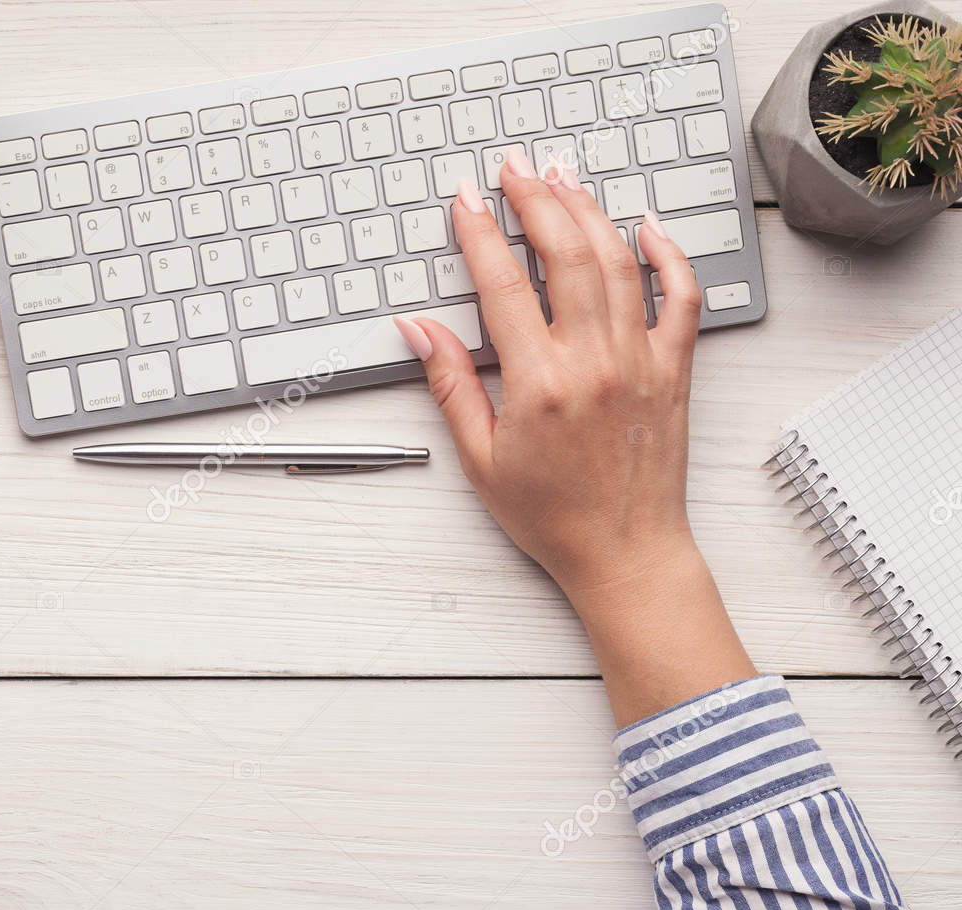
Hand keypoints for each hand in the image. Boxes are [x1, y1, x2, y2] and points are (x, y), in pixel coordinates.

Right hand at [397, 147, 752, 723]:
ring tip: (563, 176)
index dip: (479, 232)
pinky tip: (644, 225)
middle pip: (563, 254)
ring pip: (616, 261)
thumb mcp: (481, 458)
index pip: (501, 285)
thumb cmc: (551, 517)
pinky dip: (666, 254)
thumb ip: (451, 385)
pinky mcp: (672, 369)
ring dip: (588, 210)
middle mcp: (592, 361)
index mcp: (538, 383)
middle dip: (535, 199)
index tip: (465, 199)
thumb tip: (418, 329)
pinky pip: (679, 296)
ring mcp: (639, 360)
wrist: (626, 553)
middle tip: (513, 167)